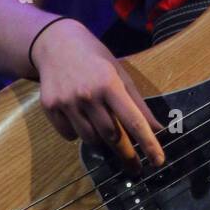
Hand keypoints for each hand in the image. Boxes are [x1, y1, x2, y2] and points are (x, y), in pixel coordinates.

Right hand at [32, 18, 164, 170]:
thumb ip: (138, 104)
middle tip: (134, 166)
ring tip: (104, 130)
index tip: (158, 161)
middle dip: (126, 153)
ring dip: (101, 141)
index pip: (133, 120)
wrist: (56, 44)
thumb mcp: (120, 74)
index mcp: (109, 84)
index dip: (147, 143)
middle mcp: (88, 95)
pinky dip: (78, 134)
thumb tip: (156, 129)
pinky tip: (80, 119)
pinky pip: (69, 135)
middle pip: (112, 135)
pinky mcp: (50, 107)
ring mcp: (67, 102)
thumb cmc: (95, 59)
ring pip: (90, 138)